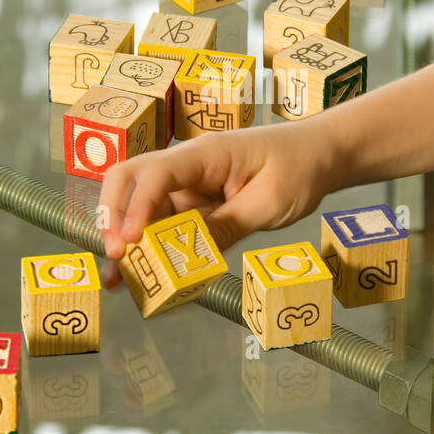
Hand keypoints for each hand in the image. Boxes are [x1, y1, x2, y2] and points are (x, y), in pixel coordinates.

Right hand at [97, 120, 337, 259]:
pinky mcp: (194, 201)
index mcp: (205, 154)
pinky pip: (164, 222)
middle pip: (130, 180)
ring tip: (118, 280)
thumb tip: (187, 257)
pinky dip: (152, 245)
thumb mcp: (268, 204)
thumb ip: (226, 228)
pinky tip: (146, 273)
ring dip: (127, 240)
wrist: (319, 155)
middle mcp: (187, 164)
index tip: (126, 243)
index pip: (155, 174)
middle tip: (114, 260)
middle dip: (114, 218)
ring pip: (142, 206)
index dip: (135, 208)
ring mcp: (188, 183)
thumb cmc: (298, 168)